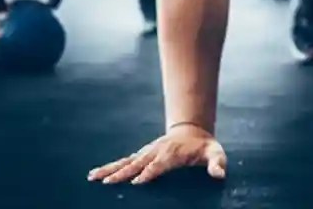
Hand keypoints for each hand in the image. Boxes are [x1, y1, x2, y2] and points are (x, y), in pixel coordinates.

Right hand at [87, 124, 227, 183]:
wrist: (192, 130)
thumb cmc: (204, 146)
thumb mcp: (215, 152)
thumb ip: (217, 163)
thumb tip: (219, 174)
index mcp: (173, 153)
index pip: (160, 164)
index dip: (150, 172)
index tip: (138, 181)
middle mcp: (157, 152)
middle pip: (138, 163)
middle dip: (124, 173)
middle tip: (109, 182)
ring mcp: (147, 153)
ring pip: (126, 162)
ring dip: (110, 169)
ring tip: (93, 176)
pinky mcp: (142, 155)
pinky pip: (124, 162)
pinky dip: (110, 167)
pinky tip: (96, 174)